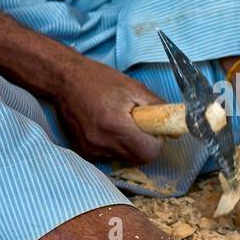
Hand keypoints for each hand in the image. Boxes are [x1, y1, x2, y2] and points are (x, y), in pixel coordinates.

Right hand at [40, 51, 164, 164]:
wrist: (64, 81)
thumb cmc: (99, 80)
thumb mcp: (133, 87)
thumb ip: (157, 108)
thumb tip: (175, 127)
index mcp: (115, 125)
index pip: (149, 152)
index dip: (156, 142)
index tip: (153, 129)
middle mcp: (102, 142)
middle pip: (138, 159)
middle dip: (145, 145)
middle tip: (139, 126)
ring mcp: (91, 149)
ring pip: (124, 158)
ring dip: (129, 146)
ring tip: (120, 123)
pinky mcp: (84, 151)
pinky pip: (109, 156)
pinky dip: (115, 146)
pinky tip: (107, 127)